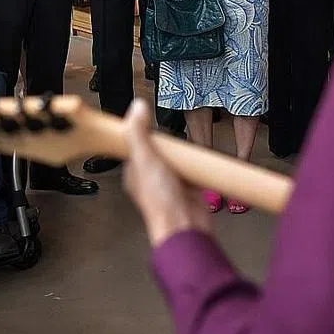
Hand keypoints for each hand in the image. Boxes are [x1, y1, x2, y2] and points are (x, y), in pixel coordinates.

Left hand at [122, 99, 212, 246]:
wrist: (185, 225)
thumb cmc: (160, 202)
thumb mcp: (146, 159)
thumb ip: (139, 134)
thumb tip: (136, 108)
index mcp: (135, 170)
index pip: (136, 143)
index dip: (142, 131)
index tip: (147, 117)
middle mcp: (152, 176)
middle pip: (160, 148)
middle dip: (168, 142)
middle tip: (170, 135)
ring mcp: (172, 180)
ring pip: (178, 157)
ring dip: (184, 152)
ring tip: (184, 148)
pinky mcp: (189, 185)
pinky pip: (194, 168)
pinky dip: (198, 163)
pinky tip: (198, 159)